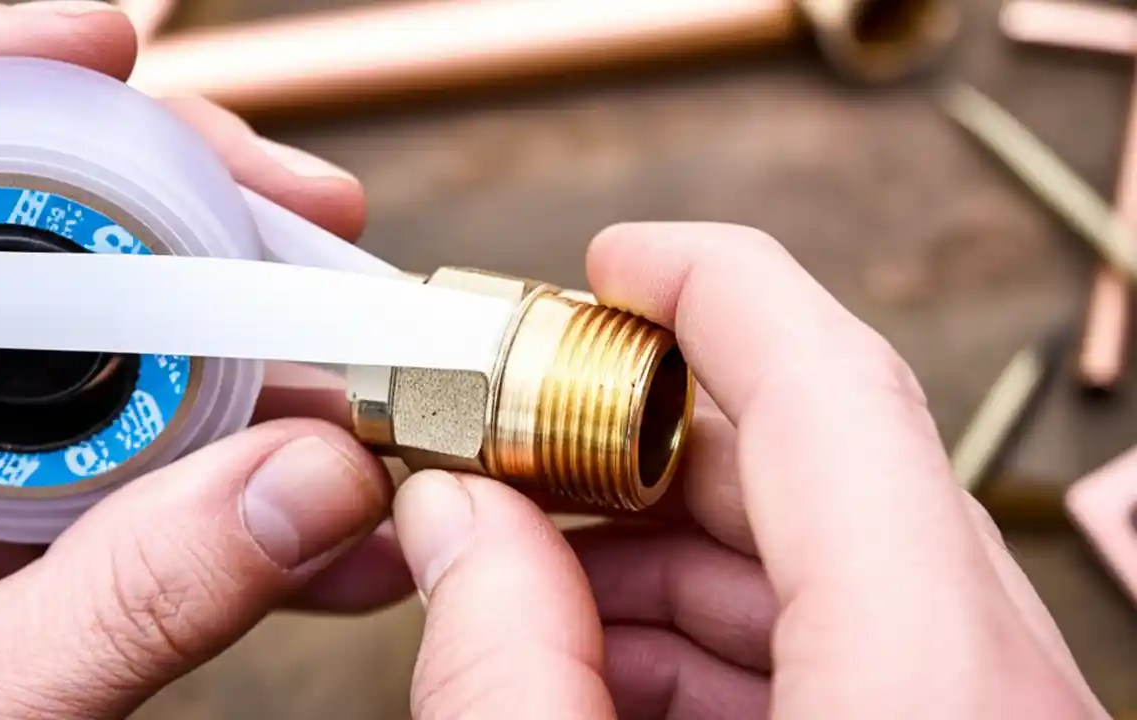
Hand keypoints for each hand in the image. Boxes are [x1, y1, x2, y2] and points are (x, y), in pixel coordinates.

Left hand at [0, 3, 411, 716]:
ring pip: (92, 334)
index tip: (105, 41)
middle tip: (300, 217)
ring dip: (244, 346)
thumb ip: (128, 601)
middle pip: (8, 222)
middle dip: (178, 202)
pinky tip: (322, 500)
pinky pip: (124, 447)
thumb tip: (320, 483)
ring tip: (349, 375)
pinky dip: (232, 468)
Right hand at [394, 224, 1107, 717]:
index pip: (839, 395)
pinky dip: (716, 637)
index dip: (717, 291)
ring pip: (833, 566)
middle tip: (518, 443)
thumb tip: (457, 517)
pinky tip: (600, 655)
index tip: (619, 260)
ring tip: (528, 568)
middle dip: (648, 441)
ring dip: (668, 549)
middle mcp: (996, 694)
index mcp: (928, 688)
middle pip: (826, 475)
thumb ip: (502, 667)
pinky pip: (848, 648)